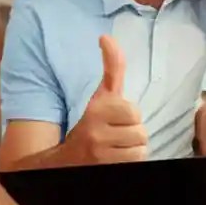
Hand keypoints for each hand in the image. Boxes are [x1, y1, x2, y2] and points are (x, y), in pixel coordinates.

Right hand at [63, 35, 148, 163]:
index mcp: (96, 108)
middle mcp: (95, 130)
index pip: (133, 111)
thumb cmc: (92, 123)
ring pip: (140, 147)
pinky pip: (136, 160)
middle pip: (140, 130)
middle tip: (116, 134)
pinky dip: (130, 160)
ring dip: (132, 148)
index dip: (129, 115)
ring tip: (116, 146)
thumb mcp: (101, 95)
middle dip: (132, 132)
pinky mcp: (105, 168)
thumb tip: (106, 36)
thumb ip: (112, 67)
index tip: (114, 117)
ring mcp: (99, 152)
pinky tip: (116, 157)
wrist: (65, 160)